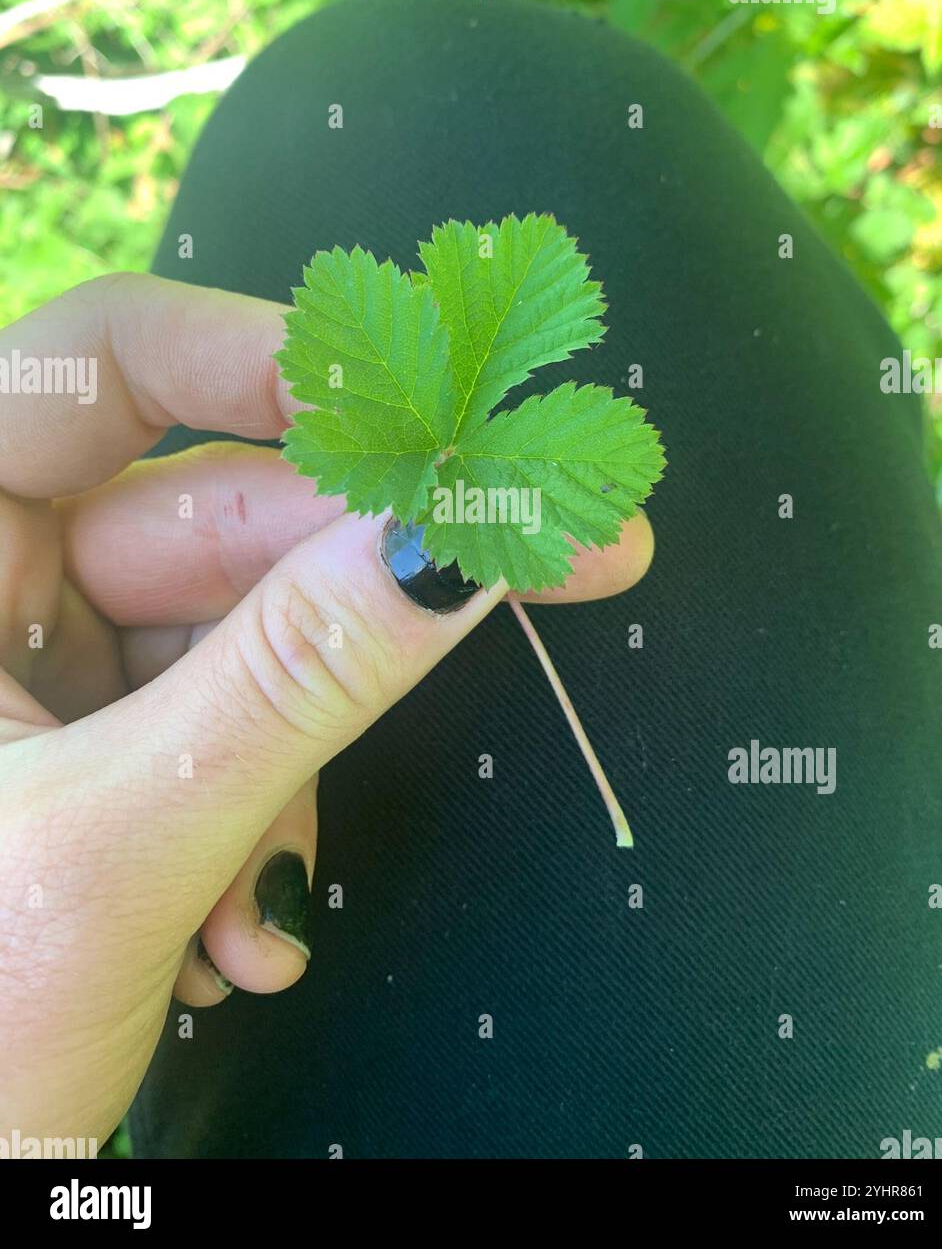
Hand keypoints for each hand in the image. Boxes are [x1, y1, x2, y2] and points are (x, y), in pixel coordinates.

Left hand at [0, 272, 654, 1145]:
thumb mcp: (116, 844)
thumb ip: (296, 683)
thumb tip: (454, 545)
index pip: (95, 369)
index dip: (259, 357)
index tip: (413, 403)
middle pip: (205, 516)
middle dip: (359, 578)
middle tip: (543, 556)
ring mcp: (42, 680)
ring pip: (234, 642)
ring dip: (290, 763)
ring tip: (270, 887)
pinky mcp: (100, 756)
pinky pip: (224, 730)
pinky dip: (258, 821)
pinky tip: (234, 931)